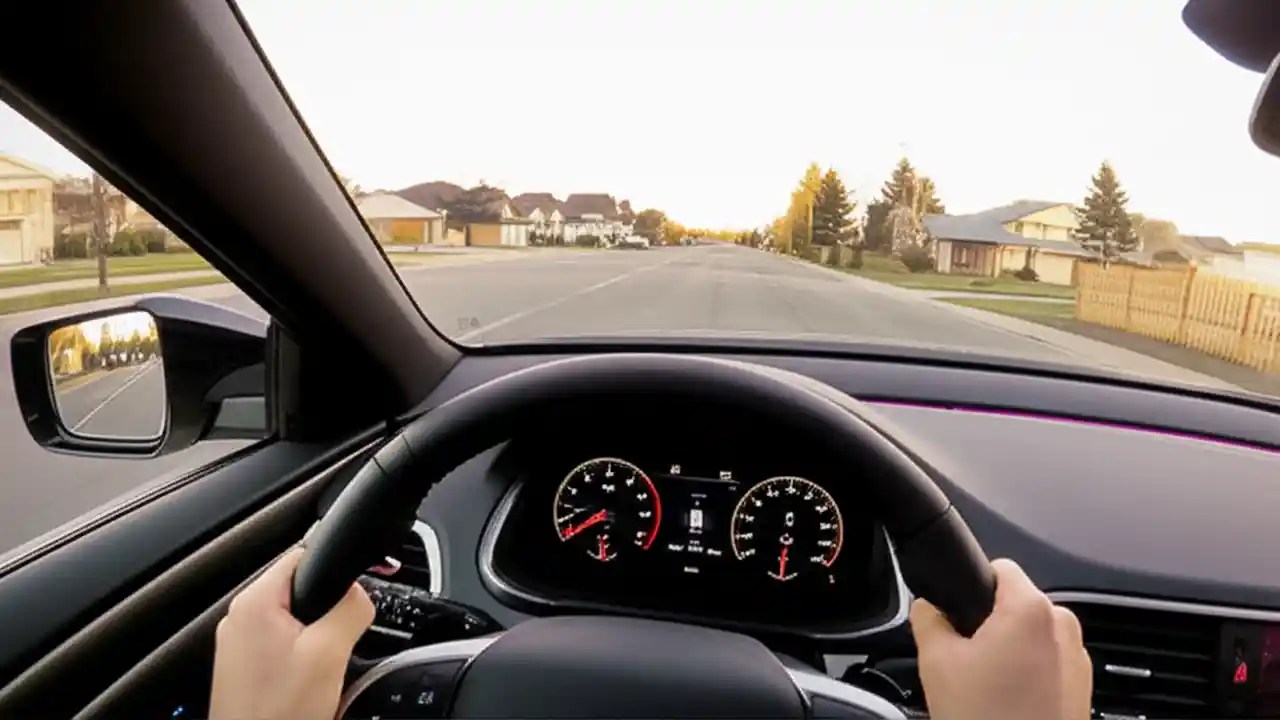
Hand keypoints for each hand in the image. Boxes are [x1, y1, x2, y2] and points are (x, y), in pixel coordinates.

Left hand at [210, 548, 373, 719]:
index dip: (337, 565)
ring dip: (318, 637)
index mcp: (255, 603)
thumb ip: (350, 609)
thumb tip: (361, 592)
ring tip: (323, 668)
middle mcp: (240, 618)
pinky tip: (309, 681)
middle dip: (329, 610)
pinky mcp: (245, 668)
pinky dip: (303, 656)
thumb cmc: (278, 713)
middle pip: (301, 589)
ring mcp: (239, 645)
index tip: (365, 578)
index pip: (303, 556)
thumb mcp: (329, 653)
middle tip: (341, 640)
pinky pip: (284, 645)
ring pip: (295, 620)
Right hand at [911, 559, 1091, 719]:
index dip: (970, 588)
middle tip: (964, 659)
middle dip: (987, 624)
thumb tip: (928, 606)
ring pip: (1030, 636)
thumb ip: (927, 618)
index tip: (956, 616)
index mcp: (1031, 609)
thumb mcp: (936, 661)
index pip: (998, 568)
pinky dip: (1026, 673)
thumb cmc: (986, 719)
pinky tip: (1005, 701)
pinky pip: (1047, 663)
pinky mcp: (1082, 688)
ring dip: (1008, 650)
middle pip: (1014, 604)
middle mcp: (1063, 628)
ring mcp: (1078, 660)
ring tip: (985, 686)